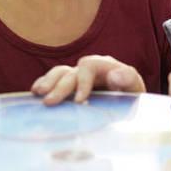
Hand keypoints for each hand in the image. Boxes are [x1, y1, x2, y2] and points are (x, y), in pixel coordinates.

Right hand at [31, 55, 145, 104]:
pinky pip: (53, 81)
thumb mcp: (136, 89)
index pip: (89, 66)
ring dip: (47, 82)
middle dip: (59, 87)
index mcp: (105, 66)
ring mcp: (77, 76)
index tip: (80, 101)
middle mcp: (88, 69)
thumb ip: (128, 79)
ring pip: (58, 73)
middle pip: (70, 72)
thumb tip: (113, 75)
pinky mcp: (70, 87)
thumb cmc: (132, 97)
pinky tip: (34, 94)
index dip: (82, 81)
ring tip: (37, 94)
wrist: (129, 105)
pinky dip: (44, 84)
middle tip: (49, 102)